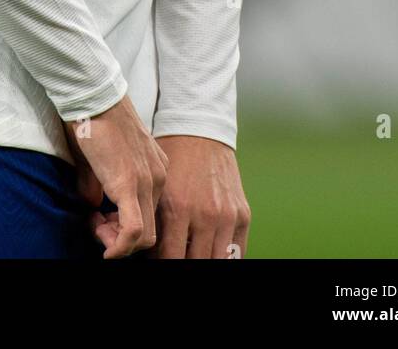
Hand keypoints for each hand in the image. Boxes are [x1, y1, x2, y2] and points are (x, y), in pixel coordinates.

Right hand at [62, 95, 168, 258]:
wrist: (94, 94)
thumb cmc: (94, 116)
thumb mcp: (101, 154)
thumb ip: (98, 182)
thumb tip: (91, 204)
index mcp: (155, 167)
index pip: (149, 213)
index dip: (123, 226)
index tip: (99, 218)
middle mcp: (158, 176)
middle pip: (149, 229)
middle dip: (120, 237)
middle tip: (96, 226)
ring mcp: (147, 181)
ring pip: (144, 236)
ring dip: (117, 242)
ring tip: (95, 226)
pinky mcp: (129, 185)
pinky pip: (133, 231)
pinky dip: (119, 247)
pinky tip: (106, 249)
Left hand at [146, 134, 250, 257]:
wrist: (200, 133)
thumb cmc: (174, 162)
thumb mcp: (159, 191)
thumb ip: (157, 225)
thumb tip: (154, 256)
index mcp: (178, 208)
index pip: (172, 258)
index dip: (164, 264)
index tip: (160, 260)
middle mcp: (206, 215)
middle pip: (196, 262)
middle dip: (184, 262)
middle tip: (178, 254)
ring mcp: (227, 216)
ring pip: (217, 261)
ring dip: (204, 259)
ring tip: (192, 252)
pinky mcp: (243, 214)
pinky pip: (238, 253)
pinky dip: (224, 257)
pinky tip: (211, 251)